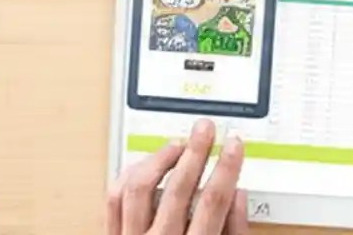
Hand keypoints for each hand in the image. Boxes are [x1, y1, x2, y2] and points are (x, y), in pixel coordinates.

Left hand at [107, 119, 248, 234]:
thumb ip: (234, 232)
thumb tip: (237, 196)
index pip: (213, 202)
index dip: (226, 168)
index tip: (233, 145)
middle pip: (177, 188)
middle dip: (195, 152)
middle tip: (205, 129)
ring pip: (140, 188)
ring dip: (161, 160)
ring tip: (177, 145)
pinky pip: (114, 200)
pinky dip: (129, 176)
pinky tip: (145, 165)